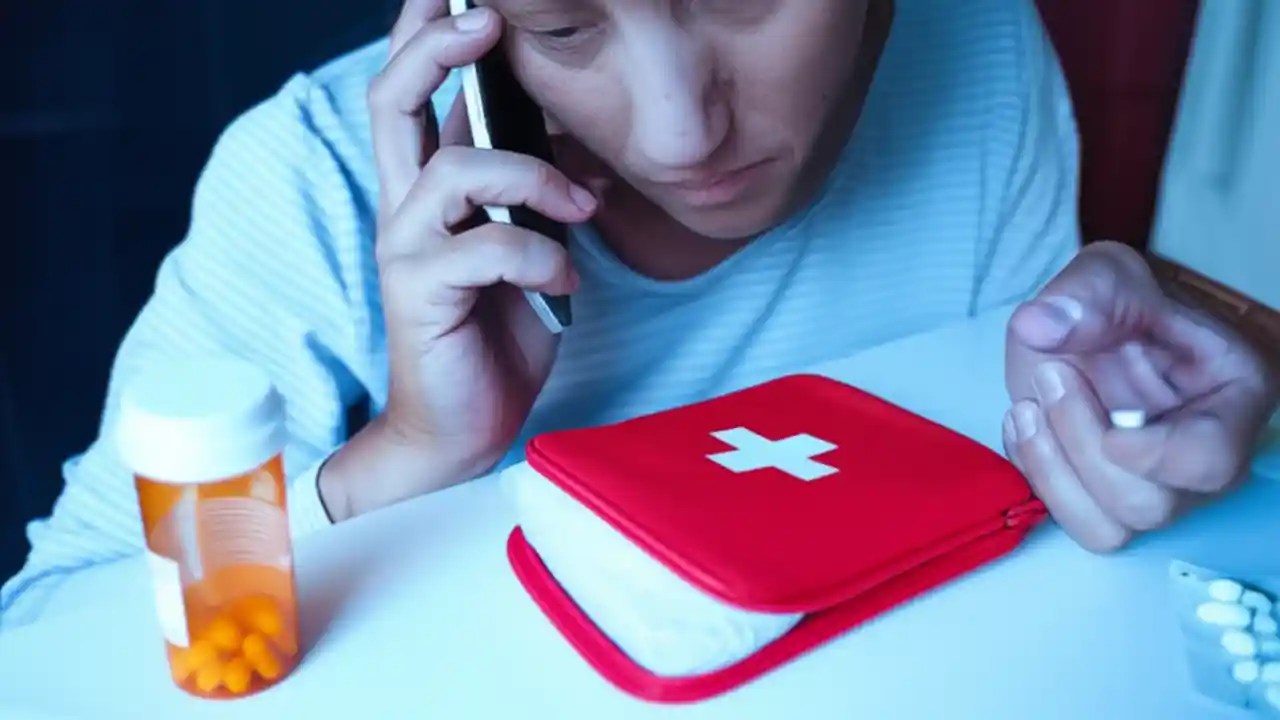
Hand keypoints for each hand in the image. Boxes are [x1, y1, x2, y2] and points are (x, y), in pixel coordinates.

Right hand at [319, 0, 596, 520]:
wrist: (464, 425)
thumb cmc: (494, 331)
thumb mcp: (522, 248)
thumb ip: (525, 197)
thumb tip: (566, 147)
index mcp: (425, 190)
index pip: (409, 93)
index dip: (424, 34)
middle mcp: (404, 208)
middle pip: (392, 100)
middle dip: (437, 48)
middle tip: (486, 20)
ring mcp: (408, 248)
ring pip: (457, 168)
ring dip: (535, 176)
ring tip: (579, 206)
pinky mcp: (423, 293)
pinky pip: (490, 247)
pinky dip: (543, 256)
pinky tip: (565, 279)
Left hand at [1002, 241, 1277, 551]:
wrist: (1091, 325)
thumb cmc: (1119, 303)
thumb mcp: (1106, 276)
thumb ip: (1084, 295)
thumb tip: (1039, 326)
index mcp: (1231, 399)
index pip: (1210, 461)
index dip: (1150, 454)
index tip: (1110, 415)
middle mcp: (1199, 459)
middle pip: (1149, 506)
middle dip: (1082, 444)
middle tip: (1051, 376)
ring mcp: (1149, 484)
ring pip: (1105, 530)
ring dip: (1052, 470)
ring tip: (1027, 406)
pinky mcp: (1098, 493)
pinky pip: (1065, 516)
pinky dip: (1032, 472)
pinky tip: (1023, 420)